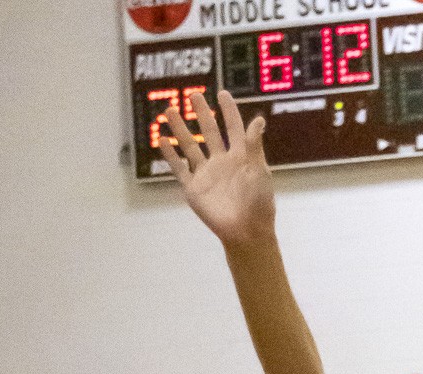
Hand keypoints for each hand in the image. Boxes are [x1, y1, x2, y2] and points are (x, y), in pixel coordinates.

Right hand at [160, 91, 274, 246]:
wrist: (246, 231)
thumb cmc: (258, 204)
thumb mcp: (260, 171)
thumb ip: (254, 145)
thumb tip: (258, 119)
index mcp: (240, 157)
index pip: (233, 127)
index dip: (229, 110)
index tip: (222, 93)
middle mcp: (221, 162)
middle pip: (209, 132)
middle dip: (202, 113)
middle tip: (194, 95)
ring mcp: (206, 174)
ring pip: (190, 146)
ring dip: (181, 128)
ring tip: (170, 110)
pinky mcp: (194, 189)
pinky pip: (179, 168)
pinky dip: (170, 155)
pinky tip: (162, 139)